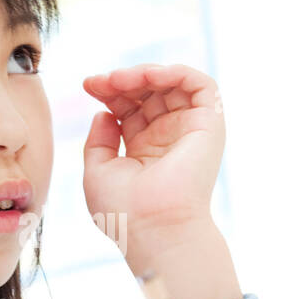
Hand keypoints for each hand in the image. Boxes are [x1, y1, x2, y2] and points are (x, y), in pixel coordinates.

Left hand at [82, 63, 224, 244]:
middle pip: (148, 92)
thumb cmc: (124, 211)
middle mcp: (168, 137)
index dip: (110, 90)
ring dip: (146, 73)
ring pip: (173, 83)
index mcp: (143, 148)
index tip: (88, 85)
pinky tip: (149, 76)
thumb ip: (98, 141)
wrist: (154, 228)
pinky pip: (201, 85)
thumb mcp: (98, 171)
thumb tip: (104, 113)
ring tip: (120, 79)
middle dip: (123, 80)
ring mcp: (189, 130)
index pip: (129, 106)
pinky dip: (176, 71)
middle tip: (101, 82)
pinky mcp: (209, 126)